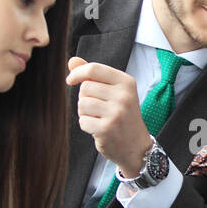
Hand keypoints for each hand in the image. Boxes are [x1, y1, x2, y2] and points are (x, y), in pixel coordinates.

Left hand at [67, 56, 151, 175]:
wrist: (136, 146)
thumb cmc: (122, 115)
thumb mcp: (114, 91)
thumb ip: (93, 75)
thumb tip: (72, 61)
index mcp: (126, 82)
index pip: (94, 69)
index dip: (77, 73)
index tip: (70, 80)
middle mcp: (123, 96)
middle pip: (85, 87)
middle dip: (85, 97)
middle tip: (98, 108)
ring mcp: (116, 113)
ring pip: (82, 104)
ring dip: (84, 112)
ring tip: (99, 118)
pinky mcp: (107, 129)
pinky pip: (83, 121)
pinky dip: (86, 125)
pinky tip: (98, 129)